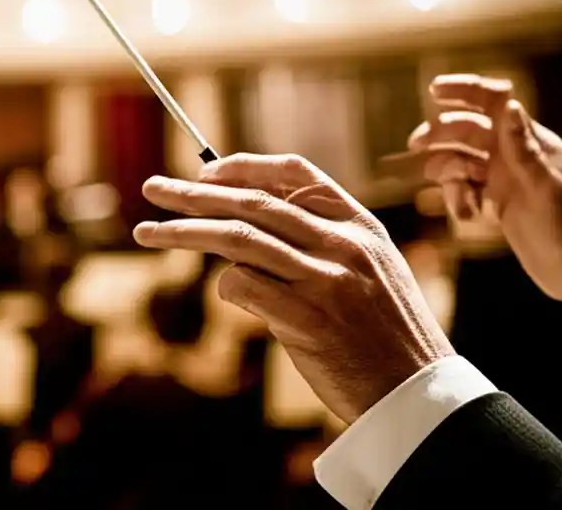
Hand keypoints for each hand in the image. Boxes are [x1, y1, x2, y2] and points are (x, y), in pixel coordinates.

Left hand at [133, 154, 452, 423]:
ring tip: (146, 232)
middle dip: (195, 194)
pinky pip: (243, 287)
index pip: (295, 173)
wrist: (416, 395)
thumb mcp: (370, 269)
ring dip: (184, 233)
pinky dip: (226, 286)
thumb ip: (320, 239)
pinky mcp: (306, 320)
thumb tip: (242, 218)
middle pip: (253, 203)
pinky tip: (230, 294)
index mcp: (361, 225)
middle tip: (153, 189)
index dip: (244, 166)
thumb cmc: (382, 332)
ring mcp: (325, 281)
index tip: (204, 171)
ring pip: (237, 240)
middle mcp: (344, 245)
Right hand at [409, 74, 561, 310]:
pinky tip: (468, 216)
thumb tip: (510, 104)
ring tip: (457, 197)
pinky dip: (457, 198)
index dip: (465, 90)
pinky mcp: (495, 200)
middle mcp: (512, 154)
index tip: (434, 89)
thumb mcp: (546, 185)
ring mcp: (502, 177)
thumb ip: (523, 147)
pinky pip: (463, 188)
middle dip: (440, 134)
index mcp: (528, 141)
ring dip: (446, 172)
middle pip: (466, 129)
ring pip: (459, 159)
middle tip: (415, 143)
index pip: (494, 102)